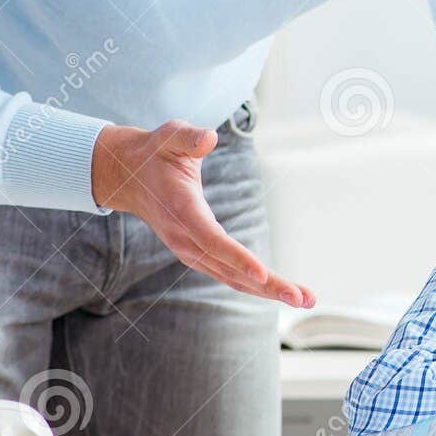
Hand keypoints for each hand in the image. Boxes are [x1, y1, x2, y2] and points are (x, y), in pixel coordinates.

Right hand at [91, 121, 314, 306]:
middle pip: (229, 268)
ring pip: (232, 278)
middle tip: (302, 297)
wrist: (130, 178)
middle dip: (267, 285)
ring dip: (269, 291)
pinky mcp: (198, 255)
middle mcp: (185, 238)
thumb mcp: (170, 136)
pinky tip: (283, 292)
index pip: (210, 238)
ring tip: (305, 299)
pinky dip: (257, 285)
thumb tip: (208, 138)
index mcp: (181, 210)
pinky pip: (229, 275)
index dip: (236, 257)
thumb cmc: (156, 153)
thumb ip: (188, 137)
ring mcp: (190, 251)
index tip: (261, 273)